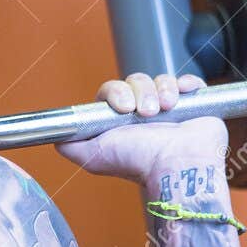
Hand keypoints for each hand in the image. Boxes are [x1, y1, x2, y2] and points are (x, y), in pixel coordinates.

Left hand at [54, 72, 227, 182]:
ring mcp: (168, 107)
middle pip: (136, 80)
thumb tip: (55, 138)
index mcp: (120, 120)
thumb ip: (70, 146)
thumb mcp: (92, 156)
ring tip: (165, 111)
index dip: (116, 92)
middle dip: (140, 92)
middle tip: (145, 113)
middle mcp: (143, 112)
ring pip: (160, 79)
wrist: (175, 167)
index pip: (112, 90)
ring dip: (161, 90)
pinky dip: (184, 85)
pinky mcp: (192, 103)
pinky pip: (186, 81)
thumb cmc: (137, 163)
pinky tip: (181, 99)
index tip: (122, 106)